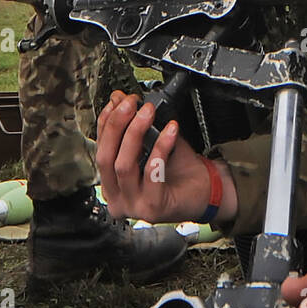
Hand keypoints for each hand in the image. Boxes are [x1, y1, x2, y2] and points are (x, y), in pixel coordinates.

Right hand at [95, 90, 236, 223]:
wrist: (206, 191)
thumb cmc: (179, 170)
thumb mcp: (153, 143)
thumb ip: (135, 125)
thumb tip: (119, 99)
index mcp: (111, 184)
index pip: (100, 149)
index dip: (105, 123)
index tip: (116, 101)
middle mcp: (116, 198)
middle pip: (105, 158)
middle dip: (116, 125)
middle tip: (130, 103)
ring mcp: (133, 205)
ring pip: (123, 165)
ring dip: (135, 133)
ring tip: (148, 112)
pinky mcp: (152, 207)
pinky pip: (151, 173)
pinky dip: (160, 148)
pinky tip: (170, 131)